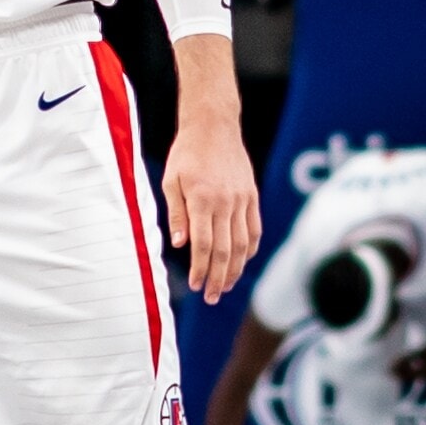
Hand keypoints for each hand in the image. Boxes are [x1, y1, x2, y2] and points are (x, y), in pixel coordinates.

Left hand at [162, 111, 260, 302]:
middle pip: (226, 250)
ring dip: (236, 269)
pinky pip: (254, 229)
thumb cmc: (186, 153)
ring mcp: (243, 200)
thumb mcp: (171, 181)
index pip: (205, 245)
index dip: (201, 269)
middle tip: (212, 297)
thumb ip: (176, 215)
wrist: (214, 127)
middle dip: (219, 278)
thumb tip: (179, 246)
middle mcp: (226, 202)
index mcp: (203, 200)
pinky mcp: (252, 196)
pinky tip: (242, 262)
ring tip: (227, 286)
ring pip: (243, 244)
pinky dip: (250, 249)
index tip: (196, 286)